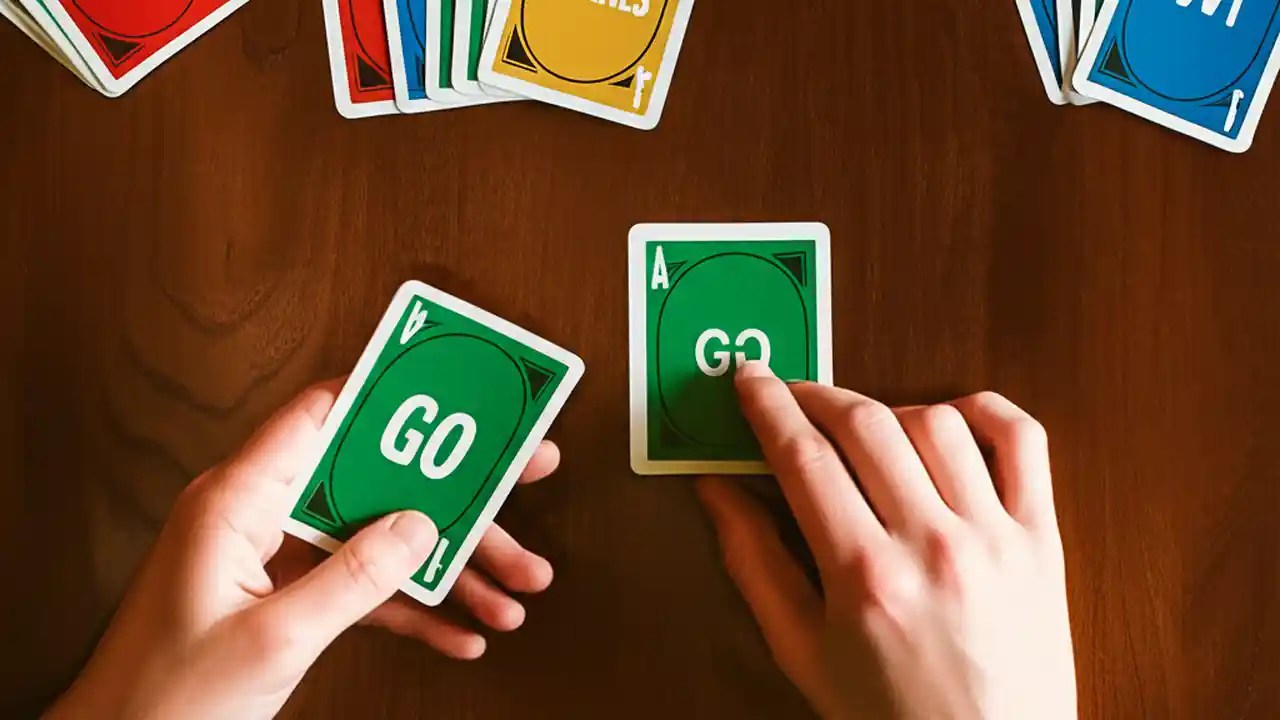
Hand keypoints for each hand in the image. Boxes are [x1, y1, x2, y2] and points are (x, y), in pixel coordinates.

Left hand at [48, 379, 557, 718]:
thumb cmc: (164, 698)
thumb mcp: (272, 636)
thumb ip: (352, 578)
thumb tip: (419, 527)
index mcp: (237, 501)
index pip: (323, 415)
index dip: (389, 392)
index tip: (450, 383)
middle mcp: (260, 517)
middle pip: (377, 482)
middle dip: (456, 495)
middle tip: (523, 475)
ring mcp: (278, 560)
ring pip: (383, 542)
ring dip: (451, 567)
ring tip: (512, 591)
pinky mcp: (290, 599)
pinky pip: (367, 591)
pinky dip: (417, 610)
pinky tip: (461, 633)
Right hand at [698, 363, 1075, 719]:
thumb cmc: (890, 717)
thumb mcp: (802, 652)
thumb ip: (753, 564)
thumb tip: (717, 489)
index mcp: (864, 578)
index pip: (804, 458)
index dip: (768, 407)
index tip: (749, 379)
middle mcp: (932, 546)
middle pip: (864, 424)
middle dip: (816, 395)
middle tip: (792, 397)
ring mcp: (995, 537)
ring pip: (936, 421)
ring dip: (888, 409)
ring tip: (866, 431)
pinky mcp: (1042, 538)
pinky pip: (1022, 440)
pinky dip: (983, 409)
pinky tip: (948, 418)